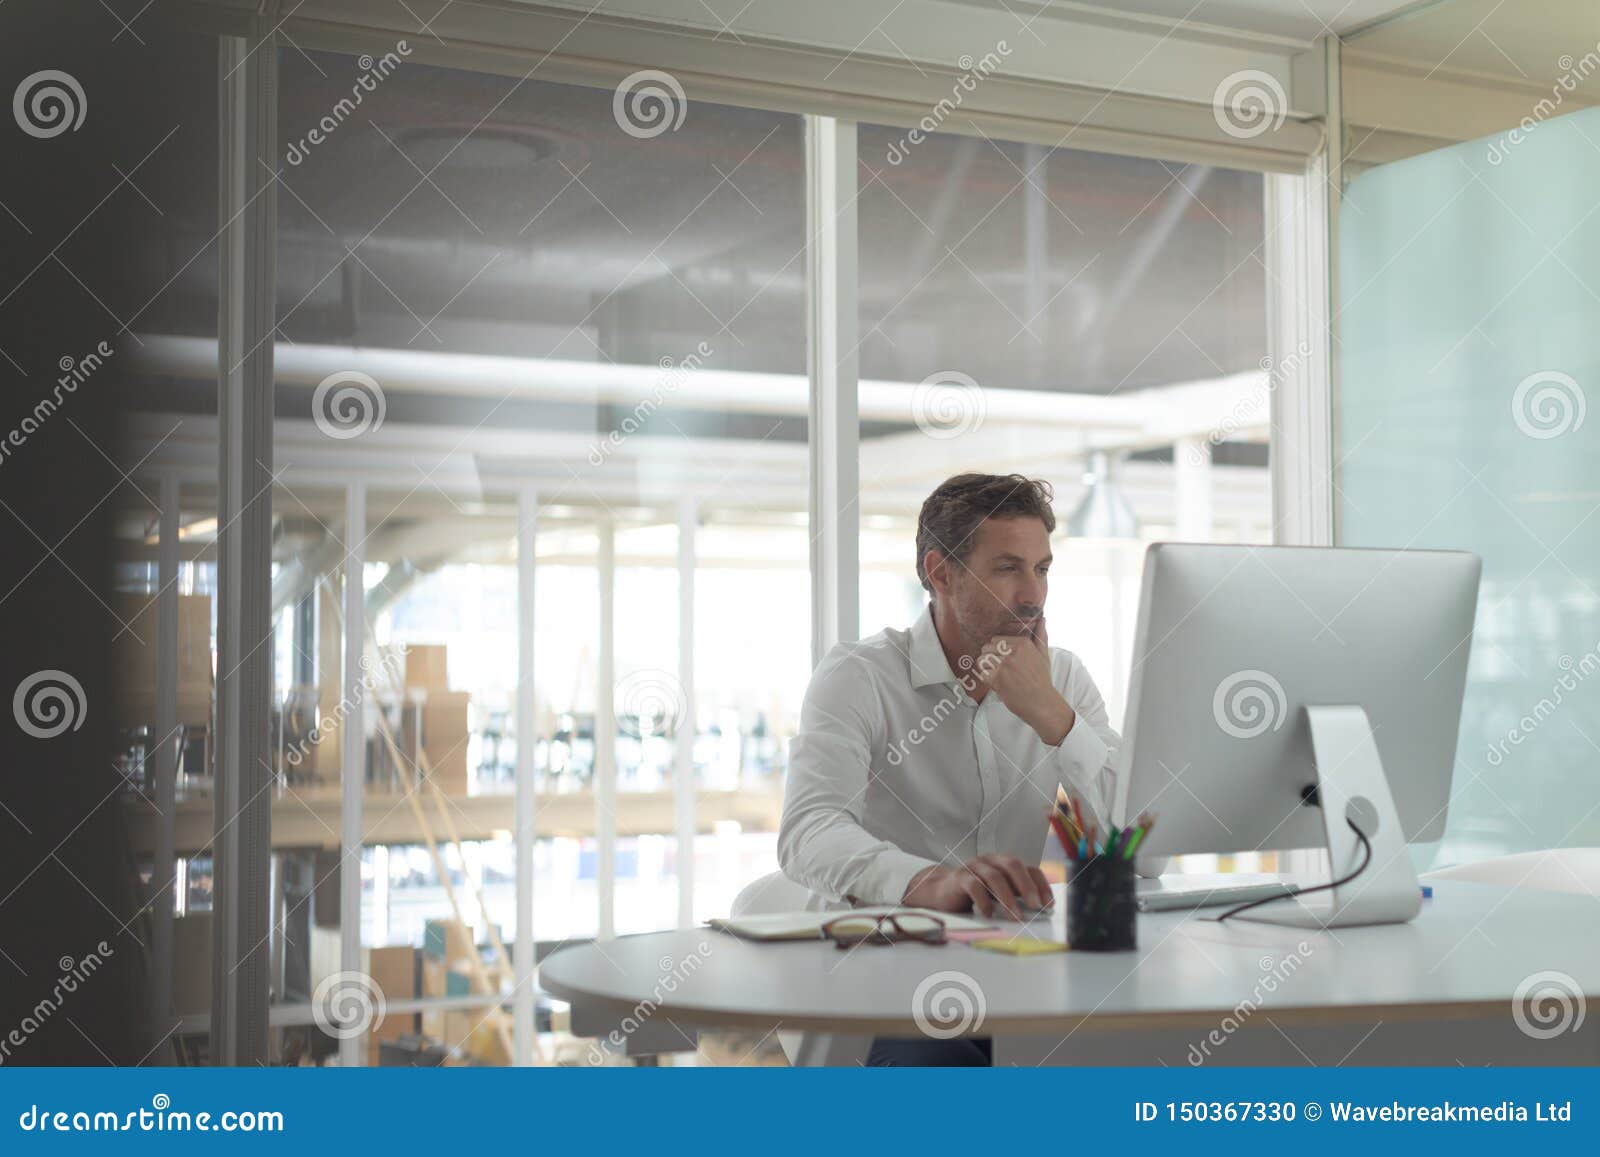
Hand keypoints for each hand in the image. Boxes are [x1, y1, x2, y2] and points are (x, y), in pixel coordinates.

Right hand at [902, 855, 1052, 918]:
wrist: (941, 891)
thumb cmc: (975, 894)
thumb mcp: (998, 893)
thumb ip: (1015, 896)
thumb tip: (1038, 911)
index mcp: (1004, 862)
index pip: (1029, 868)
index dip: (1041, 885)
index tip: (1049, 905)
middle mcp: (990, 860)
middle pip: (1013, 865)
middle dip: (1027, 886)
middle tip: (1035, 906)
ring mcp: (974, 866)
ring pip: (994, 876)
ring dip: (1008, 898)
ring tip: (1016, 916)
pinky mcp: (959, 877)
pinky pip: (974, 886)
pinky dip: (984, 901)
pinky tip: (989, 914)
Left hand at [975, 619, 1075, 744]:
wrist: (1042, 702)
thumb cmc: (1042, 680)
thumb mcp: (1044, 655)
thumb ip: (1040, 635)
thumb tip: (1043, 619)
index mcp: (1023, 643)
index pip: (996, 639)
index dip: (997, 651)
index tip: (1005, 661)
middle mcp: (1013, 651)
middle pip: (987, 648)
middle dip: (990, 659)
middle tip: (1000, 670)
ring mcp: (1005, 664)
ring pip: (982, 659)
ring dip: (986, 668)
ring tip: (997, 676)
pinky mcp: (997, 677)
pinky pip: (982, 673)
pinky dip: (986, 679)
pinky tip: (996, 683)